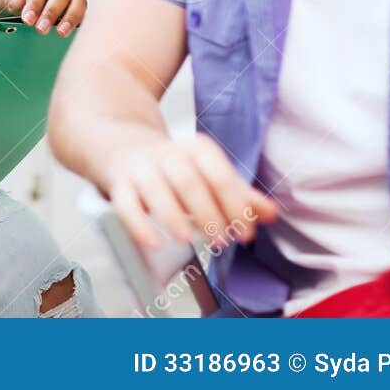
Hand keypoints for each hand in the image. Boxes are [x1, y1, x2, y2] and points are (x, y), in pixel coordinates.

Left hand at [0, 0, 86, 35]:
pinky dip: (82, 23)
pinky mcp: (77, 13)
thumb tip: (17, 2)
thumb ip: (8, 0)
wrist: (16, 12)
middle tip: (41, 30)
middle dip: (51, 13)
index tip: (28, 20)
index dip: (34, 4)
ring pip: (78, 2)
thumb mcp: (3, 2)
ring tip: (61, 34)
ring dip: (71, 18)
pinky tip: (76, 35)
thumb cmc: (11, 5)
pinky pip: (85, 15)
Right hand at [99, 133, 277, 252]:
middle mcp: (167, 155)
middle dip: (207, 212)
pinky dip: (139, 225)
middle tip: (221, 240)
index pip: (218, 173)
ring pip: (155, 188)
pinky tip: (154, 243)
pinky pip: (125, 204)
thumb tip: (271, 214)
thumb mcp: (209, 174)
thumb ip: (239, 195)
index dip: (235, 203)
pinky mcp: (119, 185)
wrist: (124, 147)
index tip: (246, 232)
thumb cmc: (176, 168)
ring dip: (172, 215)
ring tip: (186, 240)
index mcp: (195, 149)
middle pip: (188, 179)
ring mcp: (141, 169)